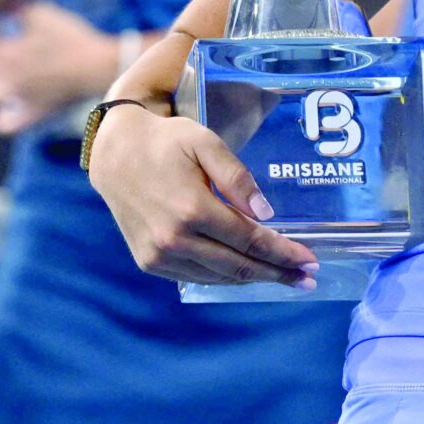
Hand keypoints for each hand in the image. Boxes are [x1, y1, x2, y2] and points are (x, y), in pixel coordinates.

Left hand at [0, 2, 125, 136]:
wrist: (97, 67)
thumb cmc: (70, 38)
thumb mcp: (42, 14)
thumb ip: (15, 8)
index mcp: (3, 53)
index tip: (0, 22)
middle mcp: (4, 78)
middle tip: (5, 45)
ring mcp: (16, 99)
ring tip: (8, 72)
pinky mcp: (31, 113)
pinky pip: (3, 124)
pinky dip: (2, 116)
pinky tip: (11, 104)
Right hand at [86, 103, 318, 290]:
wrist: (113, 154)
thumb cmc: (165, 142)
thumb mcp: (205, 143)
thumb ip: (237, 178)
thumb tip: (266, 214)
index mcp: (192, 210)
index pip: (250, 240)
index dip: (284, 253)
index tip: (310, 262)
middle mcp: (175, 240)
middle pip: (239, 266)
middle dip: (278, 273)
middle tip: (307, 280)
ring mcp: (159, 256)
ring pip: (219, 277)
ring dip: (254, 279)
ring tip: (283, 277)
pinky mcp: (149, 262)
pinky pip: (197, 277)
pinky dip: (225, 277)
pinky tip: (245, 273)